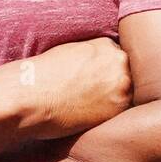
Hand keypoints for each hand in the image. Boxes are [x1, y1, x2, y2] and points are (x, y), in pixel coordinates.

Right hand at [9, 37, 132, 140]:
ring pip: (128, 95)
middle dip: (116, 85)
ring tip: (93, 108)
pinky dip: (111, 116)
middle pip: (128, 75)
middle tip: (96, 97)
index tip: (98, 82)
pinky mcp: (118, 109)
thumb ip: (93, 56)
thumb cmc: (44, 76)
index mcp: (107, 45)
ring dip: (116, 101)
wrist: (31, 98)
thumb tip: (101, 67)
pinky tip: (92, 116)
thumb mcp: (71, 52)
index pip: (119, 59)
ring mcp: (122, 85)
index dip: (109, 72)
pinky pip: (123, 113)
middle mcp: (119, 62)